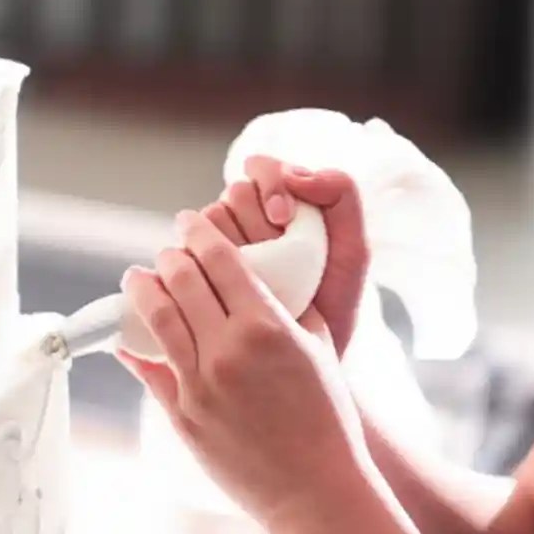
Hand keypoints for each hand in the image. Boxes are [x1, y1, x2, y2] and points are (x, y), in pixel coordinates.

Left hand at [118, 211, 369, 532]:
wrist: (316, 488)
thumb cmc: (325, 415)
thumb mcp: (316, 346)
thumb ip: (284, 304)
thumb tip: (251, 273)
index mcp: (265, 326)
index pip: (219, 257)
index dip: (198, 232)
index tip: (190, 223)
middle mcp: (228, 349)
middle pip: (180, 279)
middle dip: (170, 256)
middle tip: (168, 251)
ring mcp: (200, 383)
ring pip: (155, 317)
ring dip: (142, 289)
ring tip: (138, 278)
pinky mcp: (182, 414)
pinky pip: (149, 368)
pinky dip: (135, 343)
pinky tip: (130, 331)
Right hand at [202, 156, 368, 355]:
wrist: (309, 364)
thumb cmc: (331, 307)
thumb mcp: (350, 254)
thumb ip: (341, 197)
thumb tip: (297, 173)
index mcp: (279, 206)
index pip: (261, 169)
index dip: (269, 183)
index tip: (283, 217)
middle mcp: (244, 222)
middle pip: (233, 194)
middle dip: (251, 214)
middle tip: (272, 248)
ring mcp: (217, 250)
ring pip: (206, 220)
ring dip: (224, 240)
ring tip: (250, 275)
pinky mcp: (195, 277)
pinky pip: (183, 254)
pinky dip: (194, 263)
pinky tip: (212, 285)